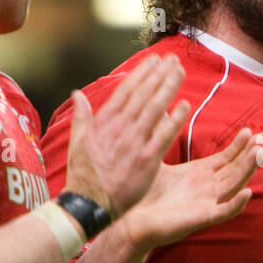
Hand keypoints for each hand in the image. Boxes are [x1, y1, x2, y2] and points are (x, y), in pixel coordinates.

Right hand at [64, 55, 188, 216]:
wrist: (89, 204)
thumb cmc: (84, 175)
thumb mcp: (77, 141)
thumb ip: (81, 116)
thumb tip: (76, 94)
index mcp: (103, 123)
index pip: (126, 91)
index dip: (141, 74)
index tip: (154, 60)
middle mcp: (120, 129)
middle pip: (143, 95)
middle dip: (159, 74)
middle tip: (173, 58)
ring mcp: (134, 143)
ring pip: (154, 109)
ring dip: (168, 88)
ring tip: (180, 71)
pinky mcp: (147, 160)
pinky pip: (164, 135)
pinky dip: (175, 119)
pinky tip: (185, 104)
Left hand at [121, 129, 259, 248]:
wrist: (131, 219)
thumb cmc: (143, 194)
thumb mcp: (155, 160)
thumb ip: (161, 136)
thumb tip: (159, 111)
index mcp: (199, 175)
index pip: (226, 159)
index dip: (239, 146)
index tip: (250, 131)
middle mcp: (207, 188)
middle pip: (235, 169)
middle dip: (250, 154)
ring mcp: (207, 203)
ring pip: (234, 185)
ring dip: (248, 171)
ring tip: (260, 155)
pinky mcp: (202, 218)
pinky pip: (224, 212)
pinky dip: (236, 204)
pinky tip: (247, 192)